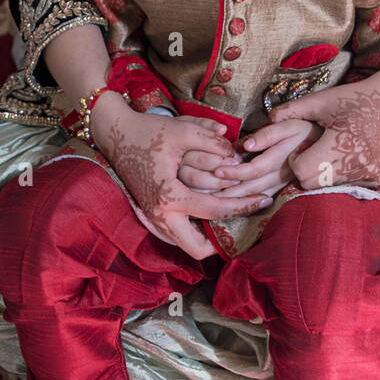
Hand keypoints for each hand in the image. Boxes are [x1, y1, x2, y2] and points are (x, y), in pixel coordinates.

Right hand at [95, 108, 272, 258]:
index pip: (216, 211)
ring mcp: (152, 217)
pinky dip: (193, 228)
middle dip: (222, 241)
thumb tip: (237, 153)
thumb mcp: (182, 131)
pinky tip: (207, 212)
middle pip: (197, 249)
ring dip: (207, 235)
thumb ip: (211, 141)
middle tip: (243, 220)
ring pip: (185, 244)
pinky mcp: (149, 213)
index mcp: (170, 197)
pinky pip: (175, 233)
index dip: (244, 206)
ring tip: (229, 215)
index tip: (264, 200)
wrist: (114, 133)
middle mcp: (160, 215)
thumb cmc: (147, 131)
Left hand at [207, 117, 322, 199]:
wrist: (326, 144)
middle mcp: (279, 176)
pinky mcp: (281, 188)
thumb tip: (246, 146)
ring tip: (211, 199)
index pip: (252, 170)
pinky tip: (229, 202)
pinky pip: (260, 198)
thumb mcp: (288, 124)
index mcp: (280, 159)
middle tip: (204, 192)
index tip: (216, 169)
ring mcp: (280, 184)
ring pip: (253, 196)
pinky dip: (243, 201)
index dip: (233, 171)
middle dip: (226, 190)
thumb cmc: (303, 129)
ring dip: (232, 199)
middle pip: (249, 188)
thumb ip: (267, 135)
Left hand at [270, 82, 379, 190]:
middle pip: (313, 183)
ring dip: (322, 175)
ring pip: (329, 187)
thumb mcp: (319, 100)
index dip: (295, 161)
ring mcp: (368, 173)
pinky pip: (347, 185)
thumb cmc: (353, 99)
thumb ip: (290, 110)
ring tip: (327, 154)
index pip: (303, 171)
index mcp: (340, 142)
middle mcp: (356, 162)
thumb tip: (267, 119)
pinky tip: (344, 158)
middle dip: (305, 171)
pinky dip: (339, 176)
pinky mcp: (376, 179)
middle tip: (310, 153)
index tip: (299, 149)